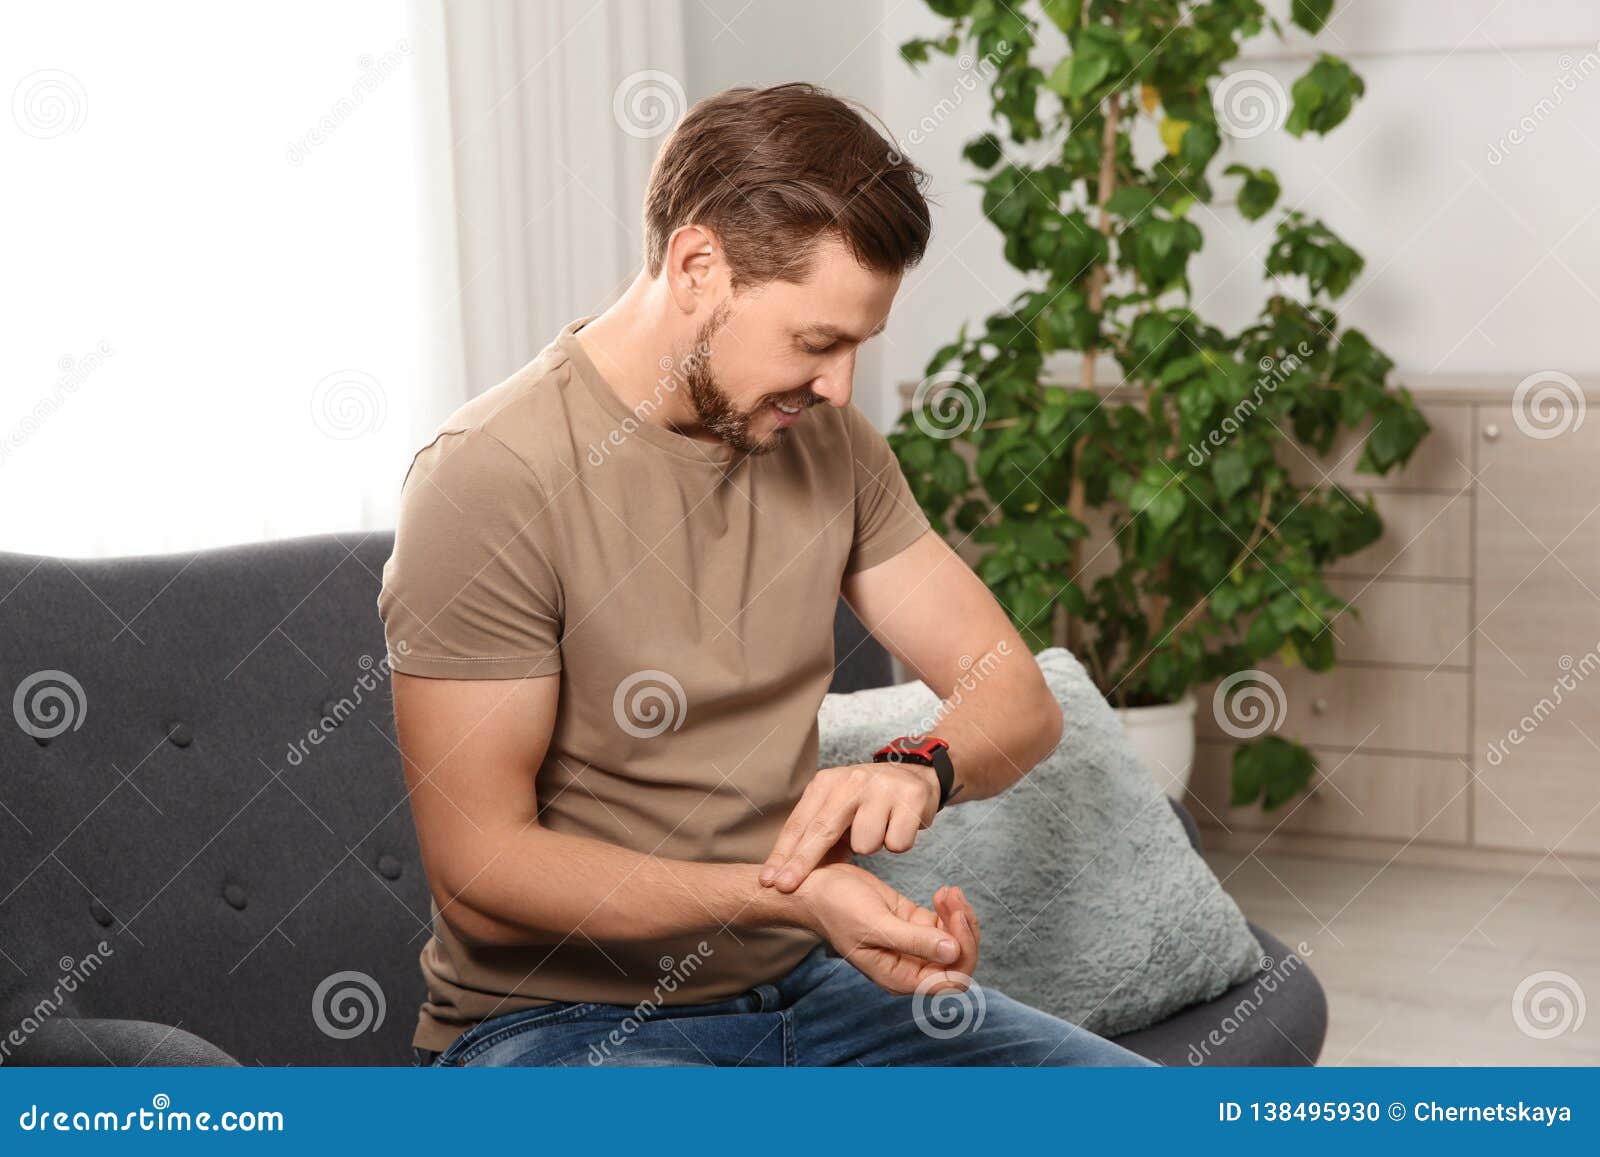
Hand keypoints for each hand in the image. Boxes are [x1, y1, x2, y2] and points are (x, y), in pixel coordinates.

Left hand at [760, 762, 939, 892]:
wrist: (913, 775)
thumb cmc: (866, 802)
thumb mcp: (836, 810)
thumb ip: (816, 836)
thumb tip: (789, 873)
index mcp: (827, 782)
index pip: (800, 823)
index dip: (782, 854)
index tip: (768, 880)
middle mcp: (851, 780)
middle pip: (822, 831)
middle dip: (801, 863)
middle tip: (784, 886)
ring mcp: (881, 787)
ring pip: (866, 845)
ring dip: (871, 847)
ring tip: (878, 830)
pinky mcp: (910, 797)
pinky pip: (897, 844)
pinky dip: (897, 843)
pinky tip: (898, 826)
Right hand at [794, 863, 979, 995]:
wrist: (815, 888)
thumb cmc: (836, 908)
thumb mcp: (874, 924)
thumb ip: (913, 941)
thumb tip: (953, 952)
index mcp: (900, 977)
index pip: (951, 980)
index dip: (963, 951)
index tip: (954, 916)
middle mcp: (910, 966)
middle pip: (959, 962)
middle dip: (965, 931)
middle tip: (954, 898)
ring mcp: (913, 946)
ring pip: (955, 941)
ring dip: (959, 916)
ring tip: (948, 891)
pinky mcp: (913, 924)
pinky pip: (944, 924)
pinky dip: (950, 908)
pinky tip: (943, 891)